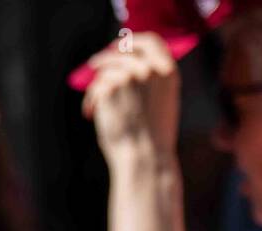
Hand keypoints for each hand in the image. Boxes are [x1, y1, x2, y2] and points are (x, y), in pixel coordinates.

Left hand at [81, 32, 179, 160]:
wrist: (145, 157)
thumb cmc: (152, 136)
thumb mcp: (162, 101)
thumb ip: (150, 79)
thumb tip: (124, 60)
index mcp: (169, 73)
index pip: (152, 41)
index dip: (133, 41)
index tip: (120, 46)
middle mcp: (150, 69)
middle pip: (122, 49)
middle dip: (107, 56)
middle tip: (96, 64)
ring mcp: (130, 75)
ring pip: (105, 68)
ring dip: (98, 84)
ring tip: (98, 106)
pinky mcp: (110, 85)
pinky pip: (95, 86)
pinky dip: (92, 100)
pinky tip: (94, 114)